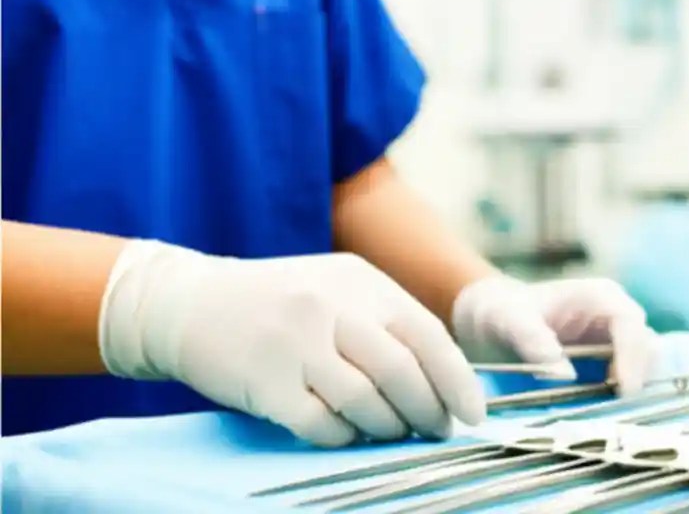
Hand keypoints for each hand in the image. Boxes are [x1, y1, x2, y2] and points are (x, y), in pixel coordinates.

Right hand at [99, 241, 484, 446]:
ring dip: (388, 428)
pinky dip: (343, 436)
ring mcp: (295, 343)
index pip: (427, 335)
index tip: (473, 413)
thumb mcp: (337, 289)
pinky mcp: (264, 381)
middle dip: (428, 412)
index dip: (457, 380)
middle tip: (436, 431)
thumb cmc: (278, 304)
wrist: (187, 302)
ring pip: (366, 403)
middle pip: (402, 373)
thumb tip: (446, 380)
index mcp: (359, 281)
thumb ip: (386, 323)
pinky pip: (322, 425)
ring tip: (391, 431)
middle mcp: (331, 306)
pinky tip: (345, 431)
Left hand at [452, 276, 656, 396]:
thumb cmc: (503, 312)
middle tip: (617, 405)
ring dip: (631, 385)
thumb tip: (565, 374)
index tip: (623, 388)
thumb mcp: (509, 320)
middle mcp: (613, 314)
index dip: (632, 356)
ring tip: (607, 408)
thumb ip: (533, 340)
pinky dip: (619, 393)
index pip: (630, 322)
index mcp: (598, 296)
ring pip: (642, 363)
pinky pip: (626, 377)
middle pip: (644, 344)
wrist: (493, 319)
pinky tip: (601, 407)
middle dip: (637, 374)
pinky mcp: (608, 359)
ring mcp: (614, 338)